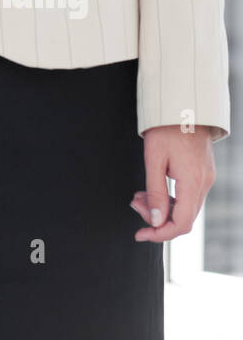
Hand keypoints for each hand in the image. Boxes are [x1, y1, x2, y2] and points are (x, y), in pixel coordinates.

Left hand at [131, 123, 217, 241]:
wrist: (184, 105)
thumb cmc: (166, 128)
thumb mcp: (154, 159)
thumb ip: (155, 192)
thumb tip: (156, 221)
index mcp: (193, 182)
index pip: (181, 224)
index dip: (160, 233)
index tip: (141, 234)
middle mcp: (204, 183)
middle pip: (183, 218)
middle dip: (157, 218)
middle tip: (135, 204)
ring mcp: (206, 178)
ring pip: (186, 207)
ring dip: (163, 207)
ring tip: (139, 196)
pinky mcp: (203, 173)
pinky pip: (188, 195)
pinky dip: (171, 198)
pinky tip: (153, 189)